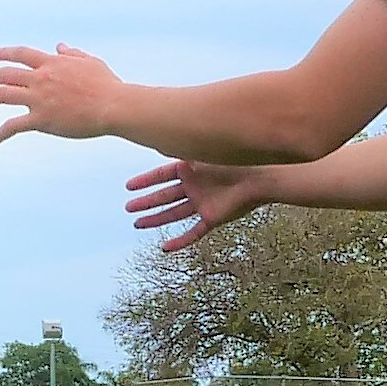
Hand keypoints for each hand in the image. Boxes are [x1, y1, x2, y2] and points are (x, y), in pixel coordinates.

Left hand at [0, 44, 127, 145]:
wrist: (112, 105)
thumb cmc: (107, 85)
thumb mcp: (90, 62)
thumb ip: (72, 54)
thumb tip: (60, 46)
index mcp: (52, 63)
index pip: (22, 54)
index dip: (6, 53)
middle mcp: (40, 78)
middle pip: (7, 73)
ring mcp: (38, 98)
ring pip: (2, 95)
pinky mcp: (40, 119)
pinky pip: (12, 126)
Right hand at [122, 159, 265, 251]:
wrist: (258, 178)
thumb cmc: (231, 162)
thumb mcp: (199, 153)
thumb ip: (179, 149)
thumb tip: (157, 137)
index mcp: (190, 169)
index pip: (161, 175)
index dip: (145, 181)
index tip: (129, 187)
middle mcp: (194, 186)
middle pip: (165, 196)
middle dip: (146, 202)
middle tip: (128, 208)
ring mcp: (202, 203)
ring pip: (174, 213)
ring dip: (156, 219)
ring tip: (138, 223)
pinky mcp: (212, 218)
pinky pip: (193, 232)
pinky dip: (180, 241)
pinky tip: (166, 248)